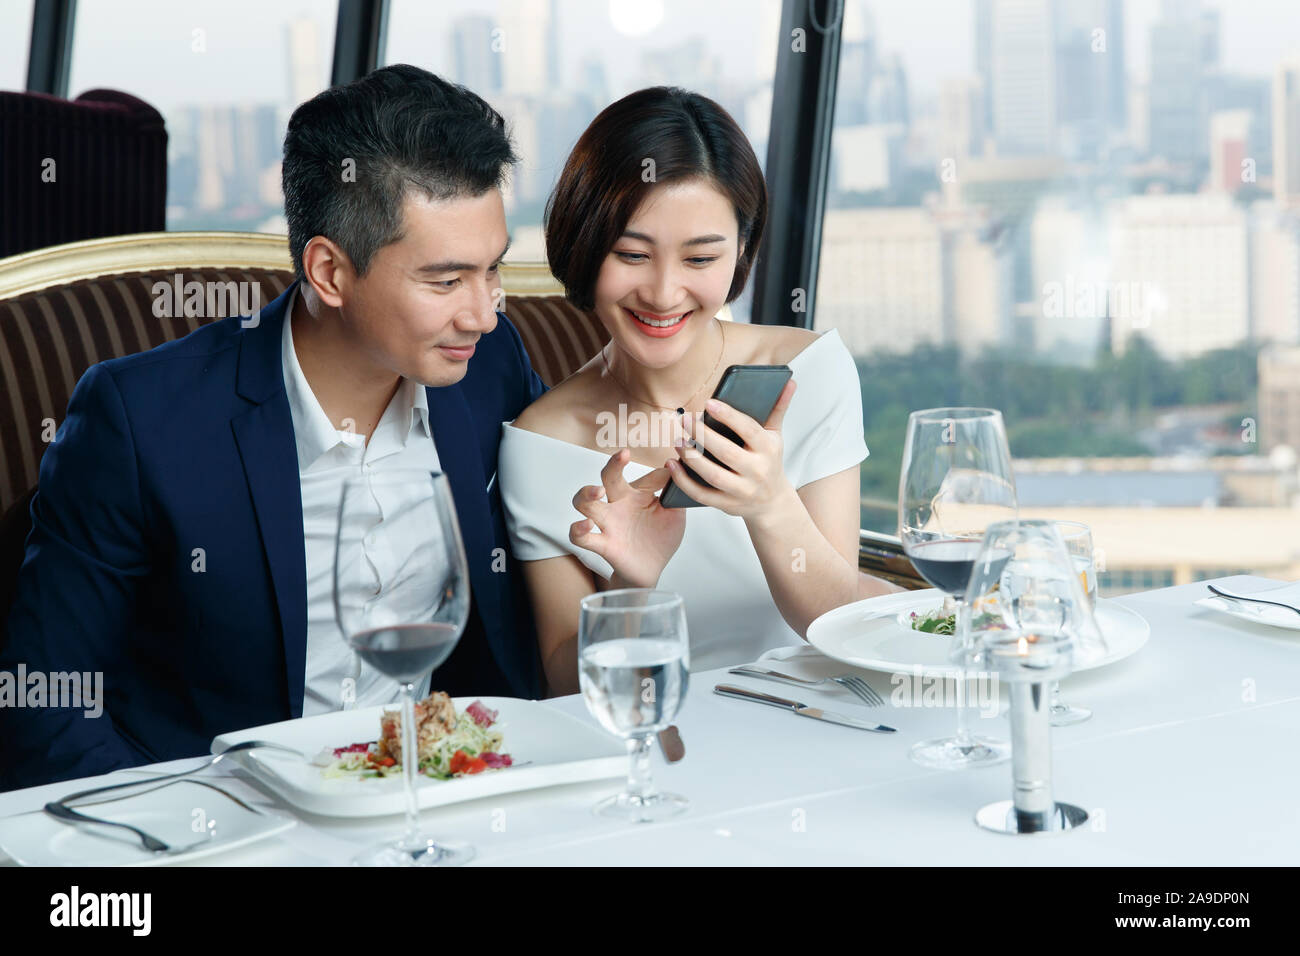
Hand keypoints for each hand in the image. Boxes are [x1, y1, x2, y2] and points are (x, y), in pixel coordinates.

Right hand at [569, 448, 685, 587]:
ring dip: (586, 494)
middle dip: (612, 465)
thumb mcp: (675, 514)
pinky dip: (578, 529)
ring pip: (584, 502)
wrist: (652, 569)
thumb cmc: (661, 539)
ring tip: (598, 492)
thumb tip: (676, 467)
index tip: (673, 470)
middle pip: (607, 477)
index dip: (660, 473)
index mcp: (637, 495)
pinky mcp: (603, 544)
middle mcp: (619, 505)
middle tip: (622, 457)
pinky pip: (580, 536)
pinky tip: (587, 525)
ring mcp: (608, 524)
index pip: (646, 476)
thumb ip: (675, 493)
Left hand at [666, 379, 799, 523]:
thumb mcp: (775, 436)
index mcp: (768, 450)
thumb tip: (789, 382)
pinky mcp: (727, 504)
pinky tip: (672, 464)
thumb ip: (779, 408)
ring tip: (678, 440)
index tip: (708, 403)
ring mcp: (742, 490)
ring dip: (692, 458)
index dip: (728, 416)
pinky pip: (702, 495)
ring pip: (713, 475)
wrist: (773, 502)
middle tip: (685, 419)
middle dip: (703, 436)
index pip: (748, 430)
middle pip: (726, 453)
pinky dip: (684, 481)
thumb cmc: (769, 461)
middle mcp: (757, 471)